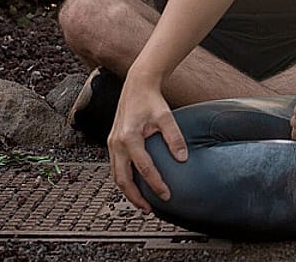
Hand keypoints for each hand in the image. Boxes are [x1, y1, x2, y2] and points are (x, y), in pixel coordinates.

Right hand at [107, 77, 188, 212]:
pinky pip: (116, 167)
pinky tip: (136, 186)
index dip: (156, 184)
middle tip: (150, 209)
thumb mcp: (166, 116)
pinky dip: (124, 180)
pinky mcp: (112, 143)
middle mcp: (116, 143)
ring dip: (128, 191)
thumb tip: (183, 159)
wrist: (137, 85)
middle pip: (123, 179)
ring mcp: (112, 144)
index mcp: (129, 137)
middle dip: (135, 197)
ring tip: (142, 203)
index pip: (143, 168)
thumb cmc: (151, 100)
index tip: (167, 194)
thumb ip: (174, 138)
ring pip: (116, 176)